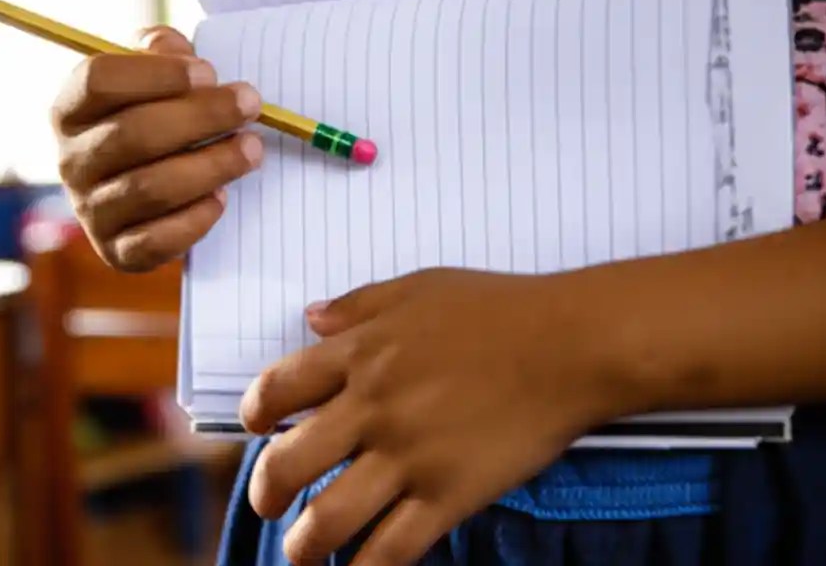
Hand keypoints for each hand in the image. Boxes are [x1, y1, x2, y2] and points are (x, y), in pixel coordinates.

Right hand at [50, 26, 263, 271]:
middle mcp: (71, 161)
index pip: (98, 81)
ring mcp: (90, 211)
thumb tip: (178, 51)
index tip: (208, 71)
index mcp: (71, 109)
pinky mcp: (118, 252)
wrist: (150, 188)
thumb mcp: (154, 77)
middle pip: (133, 133)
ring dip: (212, 165)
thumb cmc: (155, 118)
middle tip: (249, 104)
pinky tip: (222, 197)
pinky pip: (157, 240)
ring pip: (151, 187)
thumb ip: (164, 53)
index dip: (156, 73)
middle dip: (202, 116)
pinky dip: (196, 218)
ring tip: (251, 149)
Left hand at [240, 268, 640, 564]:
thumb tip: (310, 316)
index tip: (256, 428)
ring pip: (327, 520)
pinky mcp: (448, 497)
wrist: (572, 344)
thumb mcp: (418, 287)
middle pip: (286, 464)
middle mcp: (371, 408)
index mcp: (359, 354)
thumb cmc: (501, 308)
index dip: (254, 414)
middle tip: (269, 504)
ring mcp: (407, 457)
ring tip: (302, 554)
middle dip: (265, 493)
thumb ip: (359, 304)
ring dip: (302, 547)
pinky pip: (390, 550)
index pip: (276, 389)